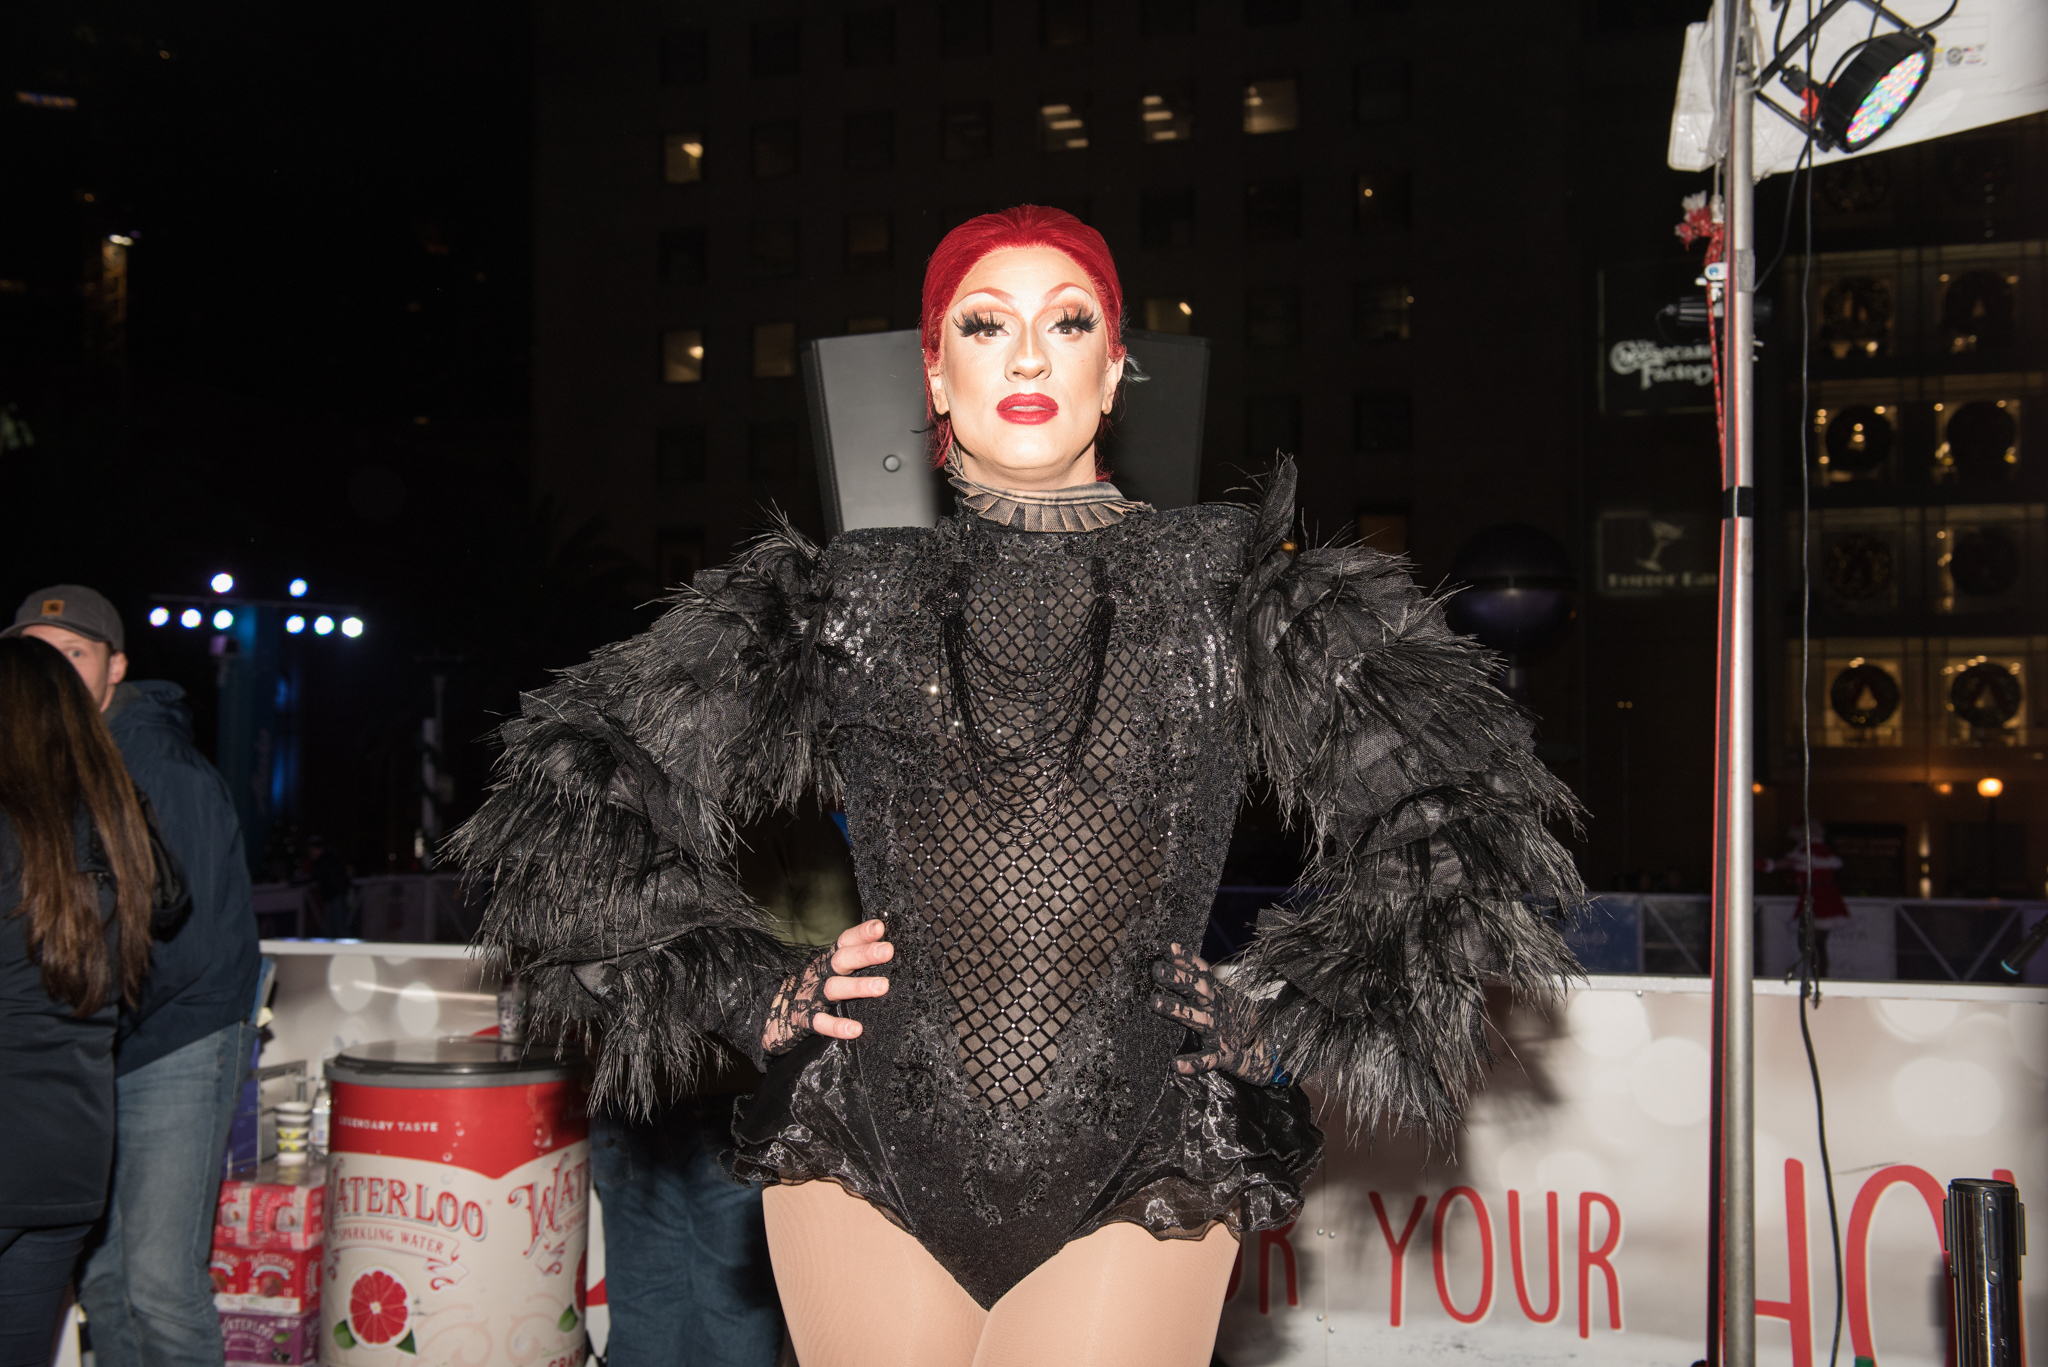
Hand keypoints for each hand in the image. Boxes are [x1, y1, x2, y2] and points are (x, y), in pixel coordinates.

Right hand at [761, 919, 892, 1054]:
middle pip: (841, 960)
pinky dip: (837, 1026)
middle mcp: (819, 974)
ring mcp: (810, 995)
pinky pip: (820, 1022)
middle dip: (864, 954)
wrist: (775, 1015)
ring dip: (858, 986)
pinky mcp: (803, 1019)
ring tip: (883, 986)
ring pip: (834, 988)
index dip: (861, 933)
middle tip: (887, 950)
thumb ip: (854, 960)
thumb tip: (887, 948)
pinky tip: (855, 1030)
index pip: (845, 942)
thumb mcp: (830, 970)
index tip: (879, 927)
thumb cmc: (812, 988)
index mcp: (827, 960)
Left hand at [1148, 944, 1274, 1083]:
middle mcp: (1218, 1010)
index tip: (1170, 948)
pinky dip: (1193, 1063)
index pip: (1203, 972)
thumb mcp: (1220, 999)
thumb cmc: (1234, 1023)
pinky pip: (1207, 1060)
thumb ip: (1200, 984)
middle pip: (1199, 990)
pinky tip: (1177, 1065)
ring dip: (1177, 1011)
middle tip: (1157, 970)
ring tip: (1155, 1003)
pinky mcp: (1222, 1055)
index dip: (1188, 959)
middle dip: (1178, 979)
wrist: (1264, 1053)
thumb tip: (1173, 957)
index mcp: (1217, 995)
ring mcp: (1221, 1032)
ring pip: (1198, 1020)